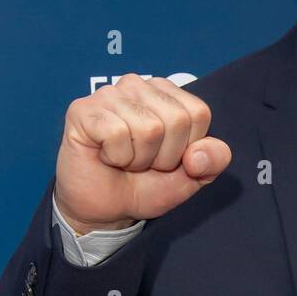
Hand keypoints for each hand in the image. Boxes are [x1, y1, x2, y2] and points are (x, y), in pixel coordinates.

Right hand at [53, 74, 231, 231]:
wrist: (107, 210)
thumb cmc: (147, 185)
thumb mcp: (194, 176)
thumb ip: (214, 159)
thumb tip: (198, 154)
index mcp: (167, 93)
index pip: (198, 113)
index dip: (187, 148)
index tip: (167, 157)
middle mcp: (138, 85)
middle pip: (176, 120)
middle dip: (164, 156)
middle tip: (143, 162)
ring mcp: (109, 94)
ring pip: (148, 128)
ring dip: (138, 159)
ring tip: (125, 159)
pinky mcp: (83, 110)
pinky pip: (116, 133)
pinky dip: (116, 157)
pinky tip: (106, 156)